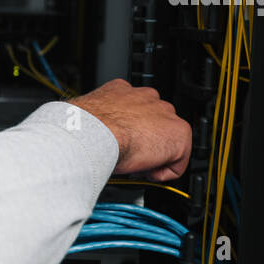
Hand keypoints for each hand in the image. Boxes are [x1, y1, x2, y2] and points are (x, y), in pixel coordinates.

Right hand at [69, 79, 191, 181]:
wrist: (93, 134)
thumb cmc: (84, 129)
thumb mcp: (88, 120)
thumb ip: (97, 123)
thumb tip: (89, 138)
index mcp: (121, 91)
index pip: (134, 111)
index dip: (129, 133)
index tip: (120, 145)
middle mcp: (146, 97)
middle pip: (155, 125)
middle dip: (145, 143)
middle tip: (128, 157)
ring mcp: (165, 113)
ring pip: (166, 142)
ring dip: (154, 156)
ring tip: (135, 164)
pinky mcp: (179, 133)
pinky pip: (176, 163)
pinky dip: (162, 172)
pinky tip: (144, 171)